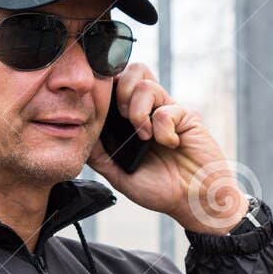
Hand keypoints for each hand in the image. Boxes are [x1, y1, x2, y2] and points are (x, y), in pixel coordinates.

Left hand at [85, 63, 250, 234]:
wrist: (192, 202)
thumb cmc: (160, 190)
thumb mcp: (119, 176)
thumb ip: (99, 156)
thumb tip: (79, 135)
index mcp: (133, 121)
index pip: (117, 87)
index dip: (107, 90)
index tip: (102, 109)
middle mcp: (151, 111)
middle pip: (133, 71)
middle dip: (121, 90)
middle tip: (123, 118)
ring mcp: (169, 111)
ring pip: (145, 84)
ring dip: (138, 112)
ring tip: (145, 137)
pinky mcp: (186, 116)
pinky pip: (166, 110)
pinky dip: (163, 130)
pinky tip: (171, 145)